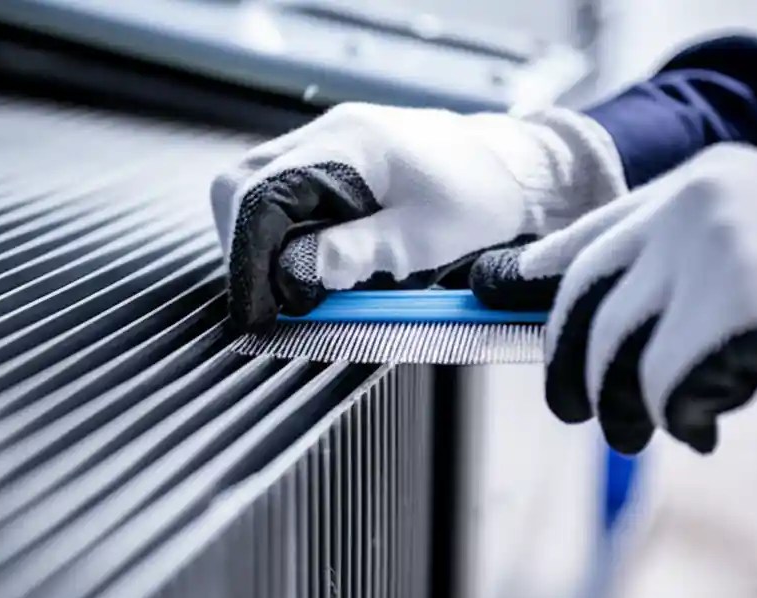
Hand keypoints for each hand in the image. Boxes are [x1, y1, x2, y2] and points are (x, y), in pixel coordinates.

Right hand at [211, 102, 626, 331]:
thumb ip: (356, 254)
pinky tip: (310, 257)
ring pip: (256, 184)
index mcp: (349, 145)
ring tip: (291, 282)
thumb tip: (296, 276)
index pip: (261, 194)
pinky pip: (284, 185)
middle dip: (244, 245)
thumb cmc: (480, 200)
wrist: (515, 166)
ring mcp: (329, 138)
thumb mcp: (423, 239)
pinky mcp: (336, 154)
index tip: (257, 307)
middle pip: (241, 182)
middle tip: (268, 297)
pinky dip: (283, 226)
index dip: (249, 255)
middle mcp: (330, 132)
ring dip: (261, 237)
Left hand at [471, 144, 756, 453]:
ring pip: (615, 350)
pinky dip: (678, 419)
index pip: (590, 234)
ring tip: (655, 429)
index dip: (533, 272)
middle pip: (585, 300)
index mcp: (696, 186)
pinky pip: (665, 386)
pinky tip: (708, 427)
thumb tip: (594, 329)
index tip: (489, 292)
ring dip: (625, 407)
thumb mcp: (755, 245)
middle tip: (575, 410)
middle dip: (569, 365)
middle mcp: (694, 207)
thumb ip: (678, 270)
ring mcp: (714, 253)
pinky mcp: (736, 309)